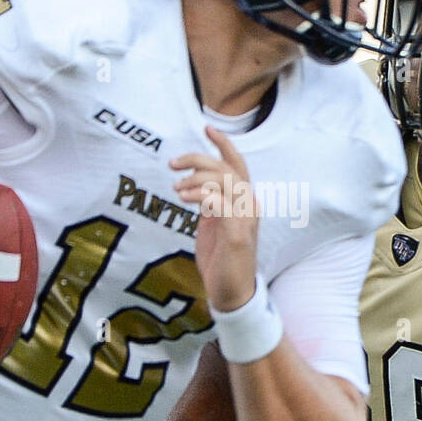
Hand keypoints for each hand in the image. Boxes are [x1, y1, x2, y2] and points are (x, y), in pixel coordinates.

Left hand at [170, 125, 259, 311]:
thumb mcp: (213, 225)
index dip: (224, 144)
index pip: (238, 164)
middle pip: (226, 168)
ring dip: (196, 179)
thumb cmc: (221, 259)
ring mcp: (245, 219)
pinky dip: (202, 195)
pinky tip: (185, 199)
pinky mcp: (237, 234)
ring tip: (176, 190)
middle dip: (197, 159)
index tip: (208, 127)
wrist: (231, 293)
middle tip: (172, 165)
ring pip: (225, 181)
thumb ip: (210, 204)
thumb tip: (195, 187)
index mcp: (244, 201)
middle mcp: (249, 206)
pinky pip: (221, 203)